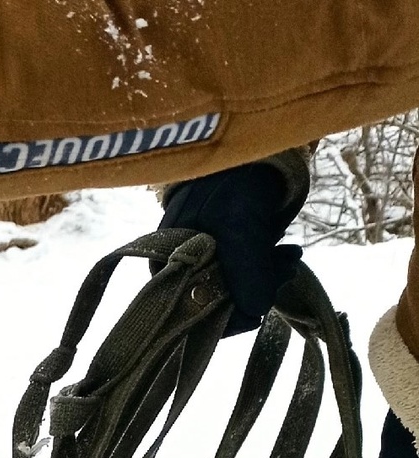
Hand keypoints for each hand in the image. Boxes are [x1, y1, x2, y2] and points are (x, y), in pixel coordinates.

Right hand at [158, 152, 310, 334]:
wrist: (249, 143)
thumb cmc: (231, 180)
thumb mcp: (239, 225)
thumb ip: (247, 270)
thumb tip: (256, 312)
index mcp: (168, 264)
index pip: (191, 312)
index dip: (226, 314)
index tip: (260, 303)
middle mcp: (181, 268)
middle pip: (216, 304)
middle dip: (253, 293)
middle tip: (285, 270)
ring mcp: (205, 259)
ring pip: (237, 291)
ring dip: (266, 280)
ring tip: (290, 258)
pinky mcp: (227, 252)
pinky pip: (246, 275)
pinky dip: (268, 270)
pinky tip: (286, 255)